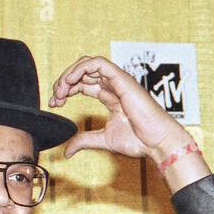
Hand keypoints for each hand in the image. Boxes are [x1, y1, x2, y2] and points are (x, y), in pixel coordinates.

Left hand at [49, 55, 192, 161]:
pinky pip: (97, 63)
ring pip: (88, 64)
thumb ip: (85, 140)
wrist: (157, 142)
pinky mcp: (122, 78)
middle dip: (64, 82)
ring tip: (61, 90)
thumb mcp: (103, 140)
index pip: (83, 84)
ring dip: (70, 74)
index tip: (55, 103)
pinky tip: (70, 82)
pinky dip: (80, 68)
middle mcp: (114, 86)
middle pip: (83, 73)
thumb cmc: (139, 141)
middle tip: (55, 97)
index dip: (66, 91)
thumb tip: (67, 151)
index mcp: (111, 97)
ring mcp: (118, 81)